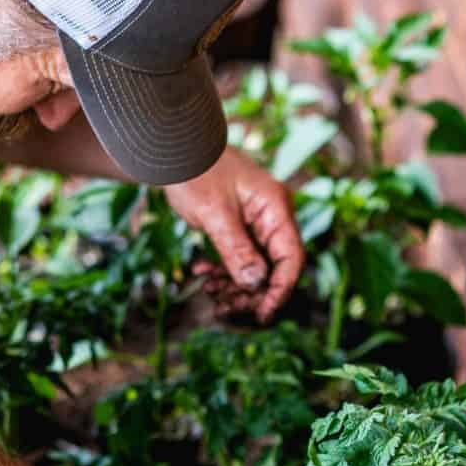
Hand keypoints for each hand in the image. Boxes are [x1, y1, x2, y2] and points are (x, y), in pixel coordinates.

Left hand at [163, 147, 304, 322]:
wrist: (174, 151)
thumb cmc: (196, 172)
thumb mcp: (214, 214)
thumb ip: (236, 249)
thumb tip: (256, 284)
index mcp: (275, 208)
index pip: (291, 258)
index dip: (280, 289)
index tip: (262, 314)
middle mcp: (272, 216)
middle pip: (274, 267)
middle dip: (250, 291)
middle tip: (225, 307)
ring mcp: (256, 222)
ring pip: (254, 266)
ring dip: (233, 283)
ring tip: (207, 289)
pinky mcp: (239, 228)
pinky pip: (238, 258)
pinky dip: (222, 269)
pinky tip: (201, 273)